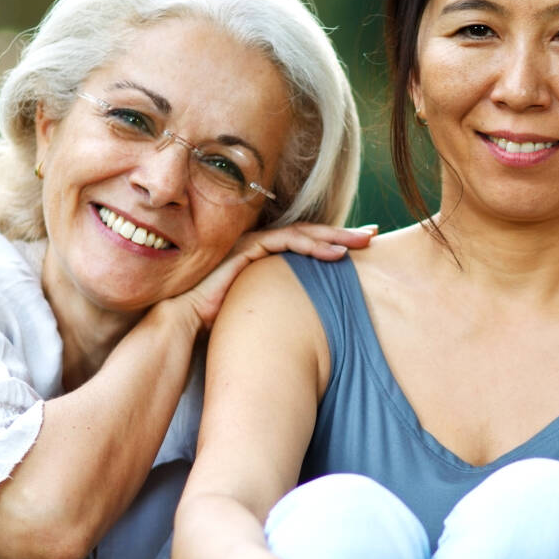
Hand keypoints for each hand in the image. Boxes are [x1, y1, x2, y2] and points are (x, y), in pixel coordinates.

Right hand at [173, 222, 375, 330]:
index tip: (362, 248)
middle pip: (311, 235)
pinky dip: (313, 245)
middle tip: (373, 234)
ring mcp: (254, 245)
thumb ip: (286, 306)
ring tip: (362, 242)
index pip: (307, 245)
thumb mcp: (265, 312)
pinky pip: (287, 241)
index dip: (335, 243)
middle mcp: (262, 247)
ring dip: (335, 236)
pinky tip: (335, 254)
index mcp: (267, 259)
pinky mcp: (247, 249)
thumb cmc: (222, 325)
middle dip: (343, 233)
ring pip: (303, 234)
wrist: (186, 325)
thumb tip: (317, 323)